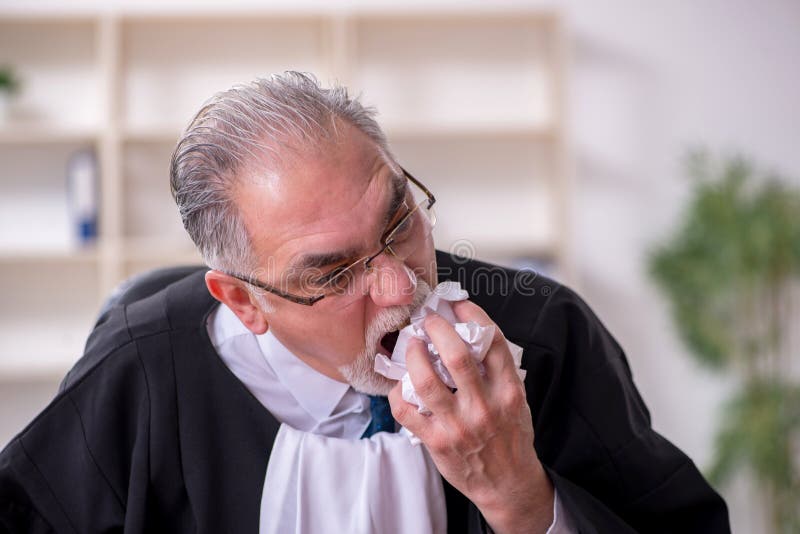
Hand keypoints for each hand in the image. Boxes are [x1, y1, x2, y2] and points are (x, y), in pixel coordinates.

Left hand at [388, 300, 553, 533]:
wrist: (507, 483)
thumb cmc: (510, 435)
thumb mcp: (516, 400)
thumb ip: (498, 370)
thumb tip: (469, 333)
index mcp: (509, 391)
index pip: (493, 343)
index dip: (474, 316)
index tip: (459, 305)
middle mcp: (485, 407)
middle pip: (457, 356)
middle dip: (437, 329)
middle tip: (428, 319)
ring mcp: (458, 426)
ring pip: (426, 381)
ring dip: (413, 355)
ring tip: (411, 344)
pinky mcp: (436, 442)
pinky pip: (406, 410)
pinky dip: (398, 391)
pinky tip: (401, 382)